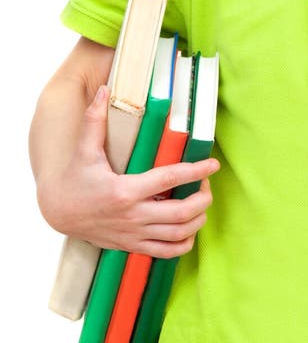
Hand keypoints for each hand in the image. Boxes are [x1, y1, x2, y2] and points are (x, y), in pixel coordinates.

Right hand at [38, 86, 219, 258]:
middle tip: (207, 183)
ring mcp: (134, 234)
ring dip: (197, 220)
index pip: (169, 179)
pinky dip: (184, 244)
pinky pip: (165, 252)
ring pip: (177, 234)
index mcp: (124, 191)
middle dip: (202, 198)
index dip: (195, 170)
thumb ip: (95, 119)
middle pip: (181, 212)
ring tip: (202, 203)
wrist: (58, 213)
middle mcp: (133, 216)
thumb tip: (105, 89)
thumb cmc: (75, 178)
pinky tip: (190, 229)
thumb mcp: (84, 150)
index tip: (213, 163)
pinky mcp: (132, 246)